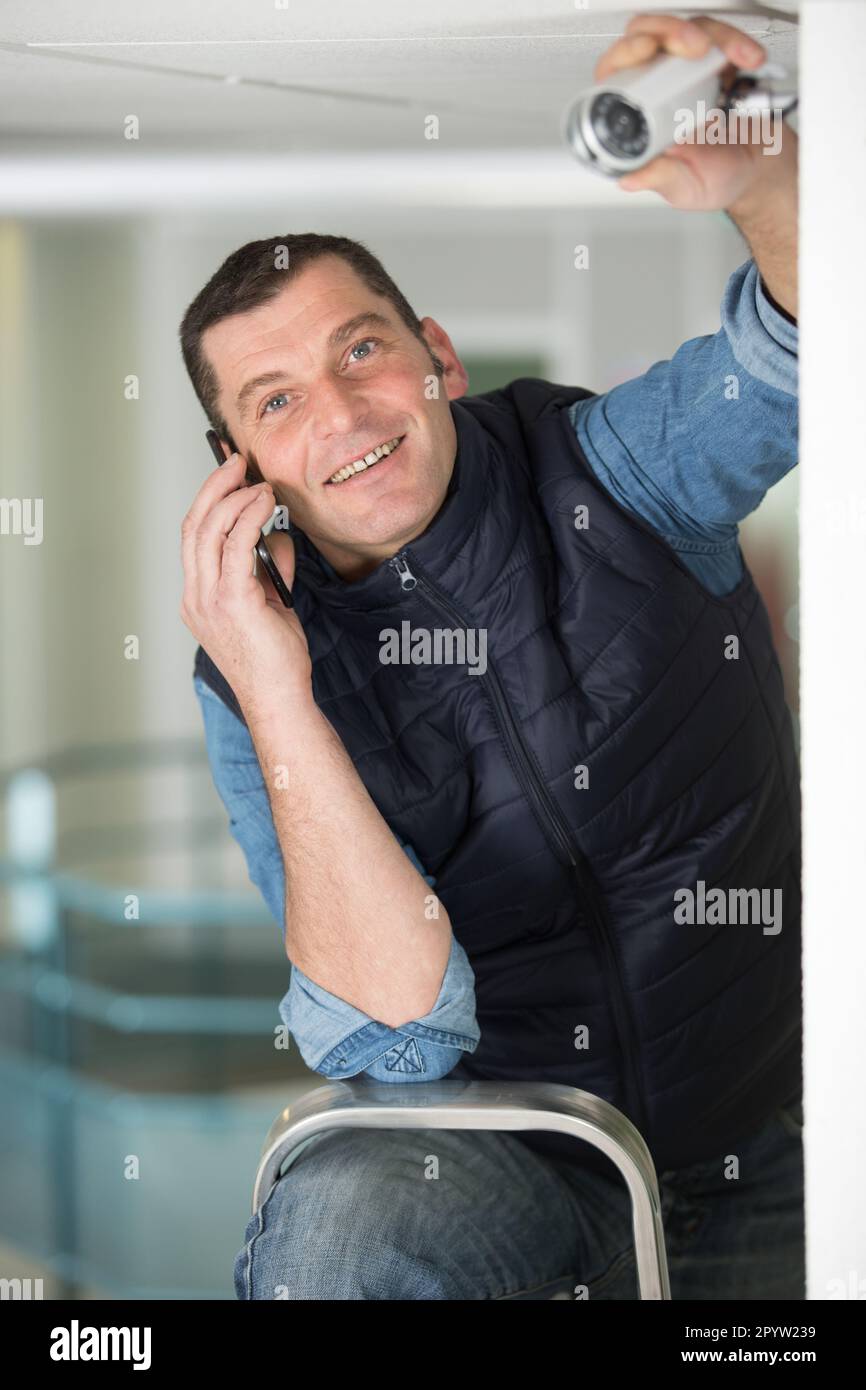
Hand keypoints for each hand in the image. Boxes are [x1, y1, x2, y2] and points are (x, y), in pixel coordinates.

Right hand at [180, 451, 311, 713]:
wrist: (278, 698)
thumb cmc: (275, 659)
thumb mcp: (270, 603)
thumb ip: (269, 569)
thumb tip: (277, 536)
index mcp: (197, 597)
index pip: (193, 537)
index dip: (209, 501)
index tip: (231, 476)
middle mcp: (196, 596)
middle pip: (194, 525)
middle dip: (215, 487)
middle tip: (238, 462)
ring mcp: (210, 599)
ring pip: (210, 530)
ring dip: (235, 498)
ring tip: (259, 481)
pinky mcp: (234, 601)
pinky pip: (236, 546)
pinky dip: (250, 517)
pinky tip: (266, 504)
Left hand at [595, 12, 772, 210]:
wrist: (762, 171)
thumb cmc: (717, 179)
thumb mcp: (684, 186)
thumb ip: (661, 177)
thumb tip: (628, 178)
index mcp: (641, 116)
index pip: (618, 73)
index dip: (626, 54)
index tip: (646, 51)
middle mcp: (660, 88)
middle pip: (648, 36)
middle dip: (669, 31)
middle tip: (692, 45)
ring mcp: (689, 71)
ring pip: (688, 28)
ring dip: (710, 34)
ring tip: (730, 57)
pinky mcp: (719, 61)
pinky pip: (722, 37)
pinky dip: (737, 42)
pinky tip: (749, 59)